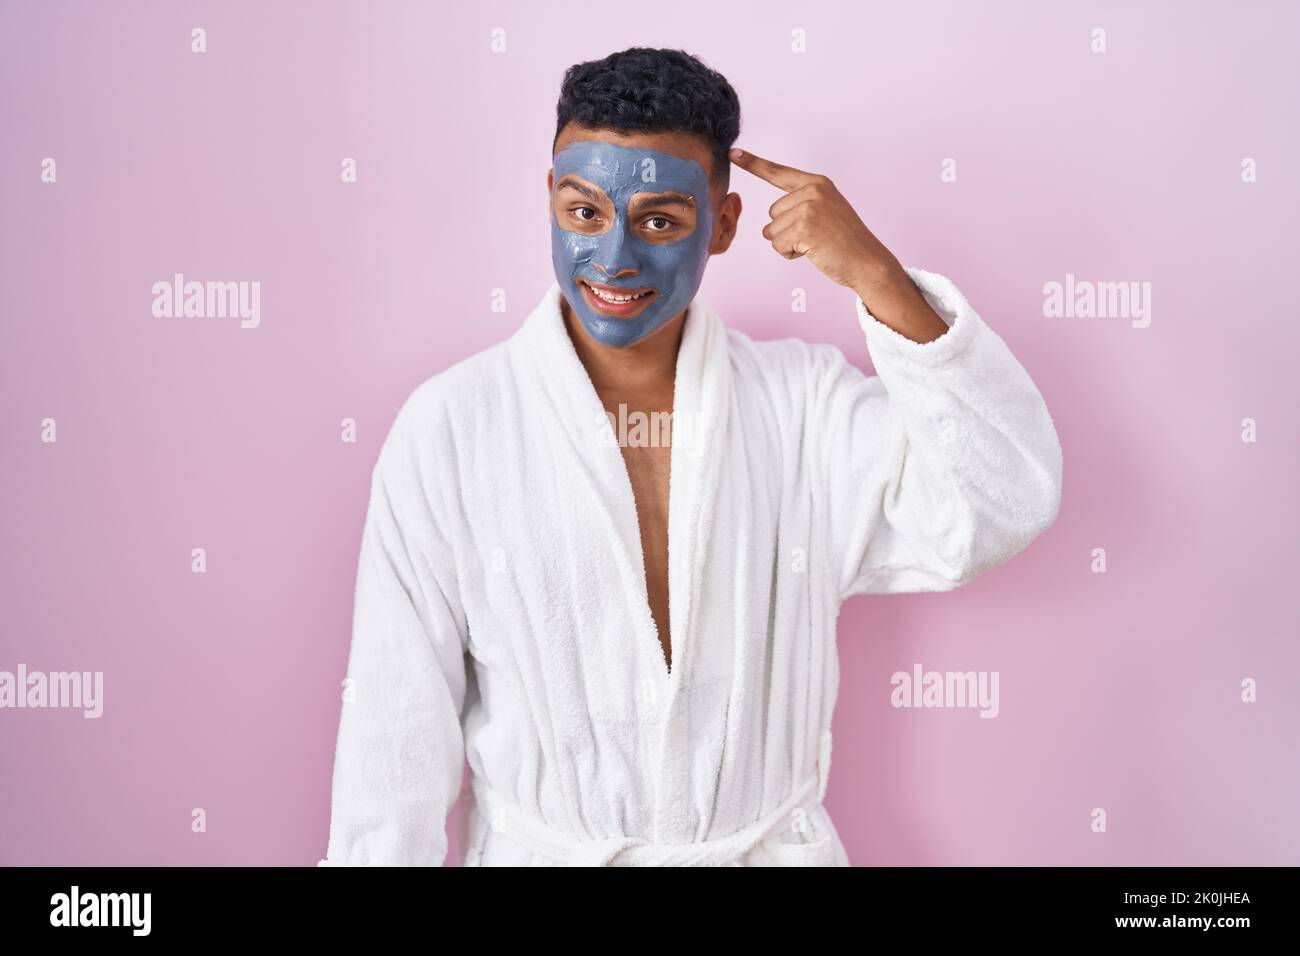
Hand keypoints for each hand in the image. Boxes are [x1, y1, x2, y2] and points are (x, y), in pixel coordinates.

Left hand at [730, 148, 948, 342]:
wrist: (867, 261)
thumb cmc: (845, 243)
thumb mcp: (826, 211)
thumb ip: (802, 204)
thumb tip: (772, 217)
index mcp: (817, 183)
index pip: (777, 171)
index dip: (753, 163)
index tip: (732, 152)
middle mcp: (812, 190)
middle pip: (772, 213)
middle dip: (787, 231)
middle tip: (816, 236)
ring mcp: (808, 207)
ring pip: (772, 231)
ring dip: (789, 244)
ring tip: (816, 244)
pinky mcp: (804, 227)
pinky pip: (778, 245)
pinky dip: (790, 254)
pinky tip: (813, 252)